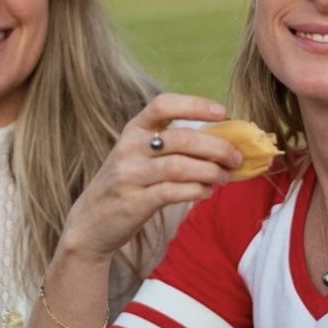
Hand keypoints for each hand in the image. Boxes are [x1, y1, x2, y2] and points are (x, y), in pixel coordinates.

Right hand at [61, 93, 243, 262]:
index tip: (222, 112)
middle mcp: (129, 148)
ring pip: (179, 166)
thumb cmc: (128, 183)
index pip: (163, 105)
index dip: (194, 105)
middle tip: (236, 157)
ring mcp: (129, 175)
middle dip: (216, 147)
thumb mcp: (140, 155)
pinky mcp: (133, 202)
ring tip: (224, 177)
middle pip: (181, 138)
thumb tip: (224, 141)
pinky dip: (197, 191)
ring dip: (210, 171)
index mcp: (133, 129)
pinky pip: (173, 192)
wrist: (91, 223)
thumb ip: (173, 145)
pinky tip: (207, 192)